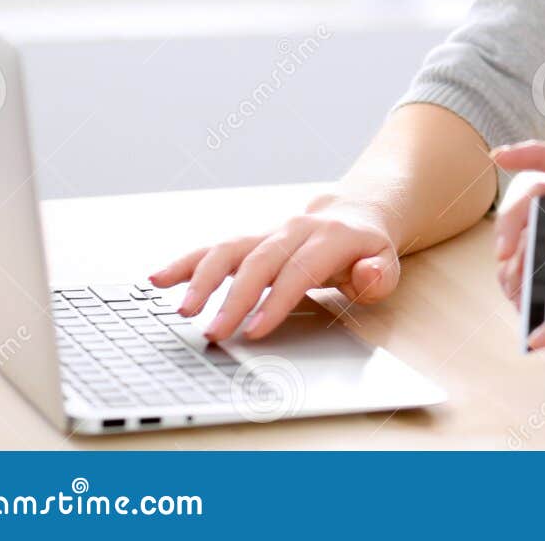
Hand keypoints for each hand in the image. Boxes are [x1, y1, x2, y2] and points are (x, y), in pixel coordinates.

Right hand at [149, 198, 399, 340]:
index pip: (299, 270)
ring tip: (182, 310)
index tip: (254, 330)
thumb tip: (365, 274)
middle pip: (259, 261)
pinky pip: (214, 248)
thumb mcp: (387, 262)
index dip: (276, 300)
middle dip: (234, 298)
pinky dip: (186, 263)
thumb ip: (378, 275)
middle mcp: (294, 230)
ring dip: (202, 278)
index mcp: (330, 237)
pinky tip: (158, 280)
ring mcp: (268, 232)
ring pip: (230, 249)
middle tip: (214, 332)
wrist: (354, 212)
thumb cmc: (368, 249)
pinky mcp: (249, 239)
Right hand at [490, 143, 544, 308]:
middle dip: (511, 221)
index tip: (500, 157)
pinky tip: (520, 302)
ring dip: (511, 260)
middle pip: (533, 202)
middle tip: (505, 253)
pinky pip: (521, 276)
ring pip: (521, 241)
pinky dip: (514, 286)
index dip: (534, 154)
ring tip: (517, 287)